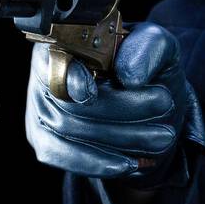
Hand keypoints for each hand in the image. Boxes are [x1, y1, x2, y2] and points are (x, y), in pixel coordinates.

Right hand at [24, 21, 204, 189]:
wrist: (147, 103)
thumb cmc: (145, 65)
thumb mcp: (157, 45)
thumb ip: (147, 47)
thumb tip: (130, 75)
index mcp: (64, 39)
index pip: (53, 60)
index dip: (69, 78)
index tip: (91, 92)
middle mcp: (44, 73)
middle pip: (69, 101)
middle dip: (121, 109)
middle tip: (164, 104)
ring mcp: (40, 109)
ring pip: (70, 132)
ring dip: (120, 138)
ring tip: (164, 135)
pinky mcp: (46, 141)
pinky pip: (64, 158)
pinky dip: (98, 163)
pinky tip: (131, 163)